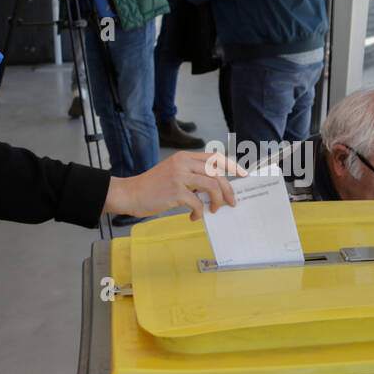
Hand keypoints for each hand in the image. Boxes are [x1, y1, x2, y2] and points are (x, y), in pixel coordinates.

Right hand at [104, 150, 245, 221]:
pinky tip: (194, 217)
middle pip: (217, 173)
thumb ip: (192, 177)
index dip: (232, 165)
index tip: (243, 175)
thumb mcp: (173, 174)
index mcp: (184, 157)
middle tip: (230, 203)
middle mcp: (183, 162)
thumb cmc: (152, 187)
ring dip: (217, 201)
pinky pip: (198, 202)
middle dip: (228, 190)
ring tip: (213, 210)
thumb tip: (213, 189)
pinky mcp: (175, 191)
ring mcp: (179, 176)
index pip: (214, 157)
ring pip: (212, 185)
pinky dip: (200, 212)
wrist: (130, 194)